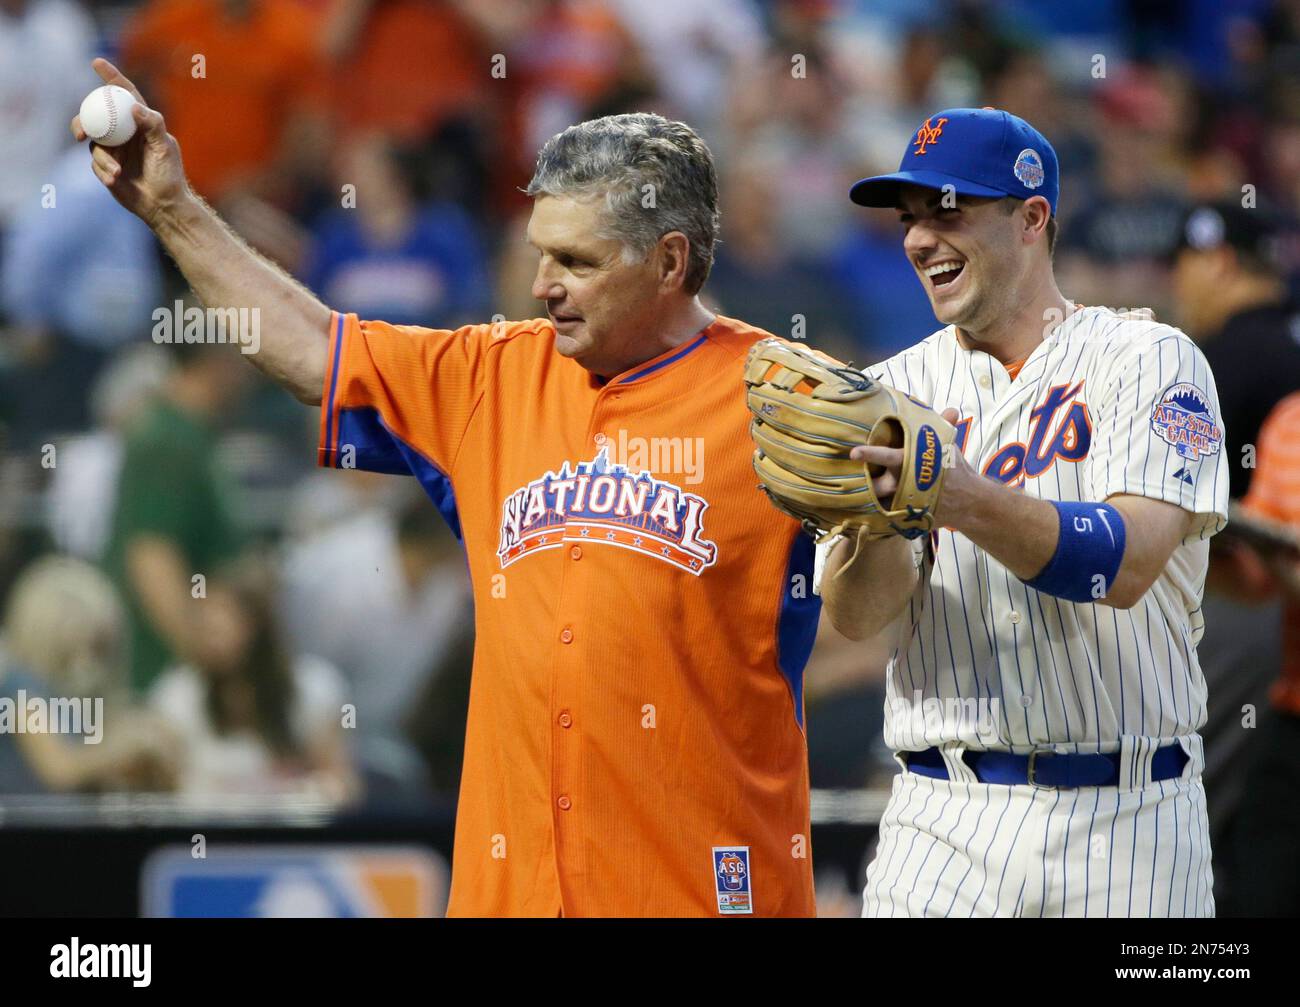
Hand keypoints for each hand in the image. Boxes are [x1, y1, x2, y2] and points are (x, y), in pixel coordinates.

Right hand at [70, 58, 189, 227]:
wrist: (163, 205)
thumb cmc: (169, 175)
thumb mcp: (165, 148)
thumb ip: (153, 124)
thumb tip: (133, 106)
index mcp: (140, 122)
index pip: (124, 94)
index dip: (110, 77)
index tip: (97, 62)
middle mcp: (124, 132)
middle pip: (96, 115)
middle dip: (84, 120)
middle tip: (81, 132)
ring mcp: (114, 148)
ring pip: (93, 142)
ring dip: (102, 158)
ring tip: (117, 172)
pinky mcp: (106, 165)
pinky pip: (95, 163)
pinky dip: (103, 170)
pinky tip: (115, 180)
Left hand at [849, 407, 975, 528]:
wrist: (968, 501)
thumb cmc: (954, 469)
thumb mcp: (948, 446)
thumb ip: (944, 426)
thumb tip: (952, 410)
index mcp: (912, 463)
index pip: (889, 457)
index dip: (871, 454)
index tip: (854, 452)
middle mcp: (905, 484)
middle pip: (877, 486)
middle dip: (863, 483)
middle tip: (846, 476)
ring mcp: (904, 502)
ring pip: (877, 502)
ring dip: (864, 497)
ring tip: (849, 492)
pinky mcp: (904, 516)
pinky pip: (883, 515)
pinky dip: (874, 512)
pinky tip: (861, 508)